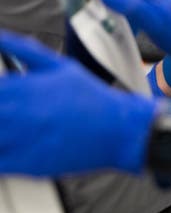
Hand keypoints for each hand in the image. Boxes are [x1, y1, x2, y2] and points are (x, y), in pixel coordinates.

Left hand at [0, 31, 156, 177]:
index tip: (1, 92)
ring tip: (7, 123)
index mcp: (25, 87)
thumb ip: (22, 48)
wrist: (116, 129)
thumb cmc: (90, 96)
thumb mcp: (58, 64)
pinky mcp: (26, 164)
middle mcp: (19, 114)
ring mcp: (20, 140)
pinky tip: (7, 143)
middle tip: (5, 109)